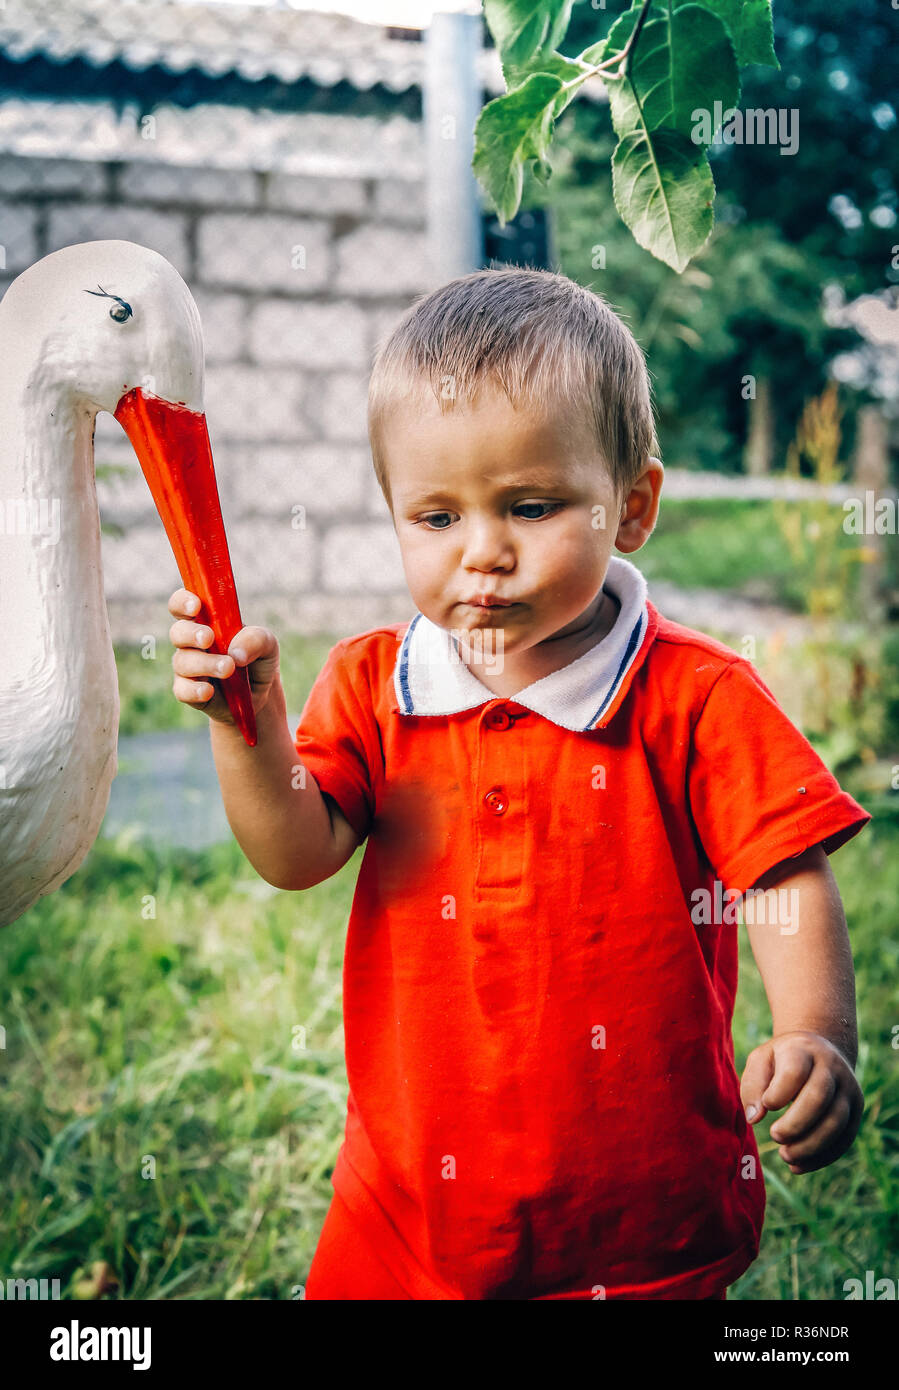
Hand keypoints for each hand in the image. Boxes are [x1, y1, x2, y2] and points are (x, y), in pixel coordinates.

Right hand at [168, 588, 281, 725]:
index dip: (183, 601)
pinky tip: (209, 691)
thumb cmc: (258, 659)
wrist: (261, 694)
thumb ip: (255, 639)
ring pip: (182, 661)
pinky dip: (195, 690)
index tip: (196, 606)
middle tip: (209, 638)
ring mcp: (187, 667)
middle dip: (191, 634)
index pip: (182, 604)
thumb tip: (235, 653)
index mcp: (205, 620)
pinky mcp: (188, 691)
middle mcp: (190, 642)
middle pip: (177, 632)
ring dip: (206, 664)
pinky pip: (182, 690)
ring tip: (229, 668)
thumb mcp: (267, 644)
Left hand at [740, 1030, 863, 1173]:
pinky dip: (822, 1157)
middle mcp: (831, 1067)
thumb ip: (753, 1085)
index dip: (779, 1093)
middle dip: (796, 1124)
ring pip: (836, 1123)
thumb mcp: (761, 1060)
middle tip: (775, 1136)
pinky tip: (798, 1167)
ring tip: (785, 1156)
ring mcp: (848, 1089)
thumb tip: (754, 1118)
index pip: (795, 1072)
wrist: (820, 1051)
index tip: (767, 1105)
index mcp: (803, 1050)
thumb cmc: (782, 1060)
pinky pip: (844, 1139)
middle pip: (819, 1099)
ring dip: (810, 1146)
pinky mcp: (856, 1110)